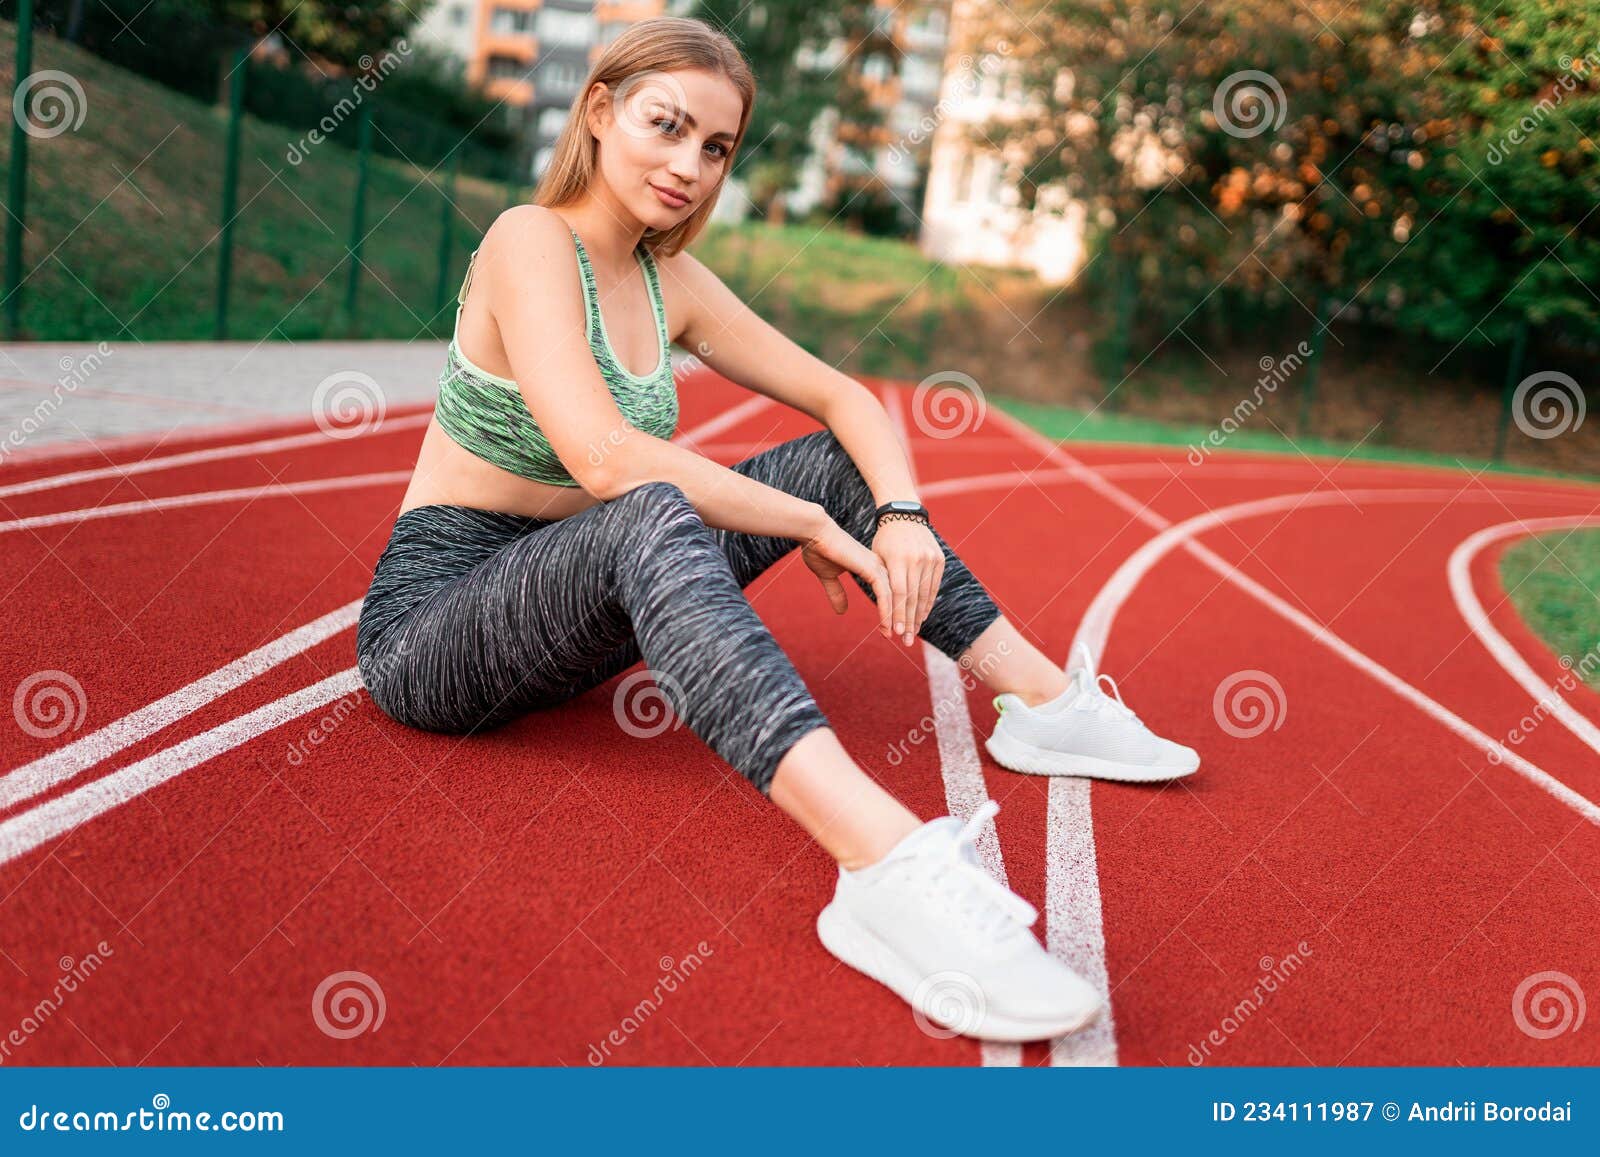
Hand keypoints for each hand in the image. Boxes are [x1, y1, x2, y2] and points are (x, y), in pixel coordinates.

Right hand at [800, 518, 893, 638]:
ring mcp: (878, 567)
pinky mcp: (872, 569)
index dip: (896, 611)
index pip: (892, 592)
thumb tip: (842, 611)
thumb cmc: (818, 549)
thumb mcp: (829, 576)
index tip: (896, 630)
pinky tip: (888, 627)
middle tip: (908, 639)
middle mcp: (881, 566)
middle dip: (905, 619)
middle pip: (900, 596)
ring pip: (896, 597)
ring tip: (899, 636)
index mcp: (873, 566)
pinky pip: (885, 595)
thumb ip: (836, 592)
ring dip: (898, 619)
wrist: (814, 532)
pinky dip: (888, 612)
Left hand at [870, 517, 943, 645]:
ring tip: (914, 633)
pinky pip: (934, 586)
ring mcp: (930, 559)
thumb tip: (883, 609)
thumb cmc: (884, 540)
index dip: (899, 614)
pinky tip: (923, 616)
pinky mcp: (939, 559)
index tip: (896, 632)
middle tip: (907, 641)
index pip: (899, 593)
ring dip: (919, 616)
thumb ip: (880, 580)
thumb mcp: (877, 557)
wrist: (905, 515)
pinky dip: (928, 603)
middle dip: (910, 621)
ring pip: (925, 594)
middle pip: (913, 597)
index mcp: (898, 559)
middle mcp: (917, 559)